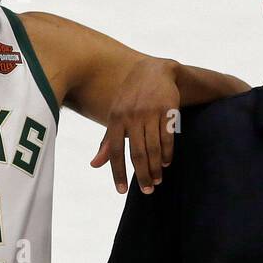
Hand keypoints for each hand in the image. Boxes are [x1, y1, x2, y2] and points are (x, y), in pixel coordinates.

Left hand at [89, 57, 180, 194]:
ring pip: (154, 148)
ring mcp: (150, 113)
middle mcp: (132, 116)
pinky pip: (168, 138)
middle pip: (137, 153)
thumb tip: (94, 165)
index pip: (114, 151)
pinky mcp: (167, 110)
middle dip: (142, 175)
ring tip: (157, 180)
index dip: (117, 172)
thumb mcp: (116, 116)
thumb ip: (107, 141)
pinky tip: (166, 163)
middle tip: (147, 191)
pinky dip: (167, 153)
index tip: (121, 191)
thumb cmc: (131, 98)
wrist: (155, 72)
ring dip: (156, 167)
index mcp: (116, 118)